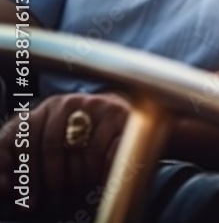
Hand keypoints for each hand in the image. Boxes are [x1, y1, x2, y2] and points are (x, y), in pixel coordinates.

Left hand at [0, 92, 129, 214]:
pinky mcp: (123, 116)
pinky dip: (104, 171)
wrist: (120, 110)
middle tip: (54, 198)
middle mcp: (71, 102)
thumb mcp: (44, 138)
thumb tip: (5, 188)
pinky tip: (99, 180)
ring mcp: (99, 107)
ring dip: (80, 178)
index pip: (26, 138)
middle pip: (52, 146)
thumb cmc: (77, 133)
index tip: (26, 200)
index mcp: (48, 107)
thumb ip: (16, 158)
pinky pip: (110, 153)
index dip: (25, 173)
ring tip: (79, 188)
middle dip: (52, 180)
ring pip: (84, 152)